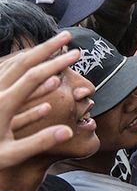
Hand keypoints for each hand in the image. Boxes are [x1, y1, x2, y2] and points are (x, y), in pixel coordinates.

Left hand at [0, 31, 81, 167]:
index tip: (75, 54)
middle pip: (23, 62)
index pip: (33, 76)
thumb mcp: (11, 155)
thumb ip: (39, 142)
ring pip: (11, 63)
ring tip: (52, 44)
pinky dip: (19, 61)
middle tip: (68, 35)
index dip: (55, 63)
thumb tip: (67, 131)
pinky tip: (30, 61)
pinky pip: (2, 70)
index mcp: (2, 104)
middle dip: (47, 47)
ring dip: (33, 51)